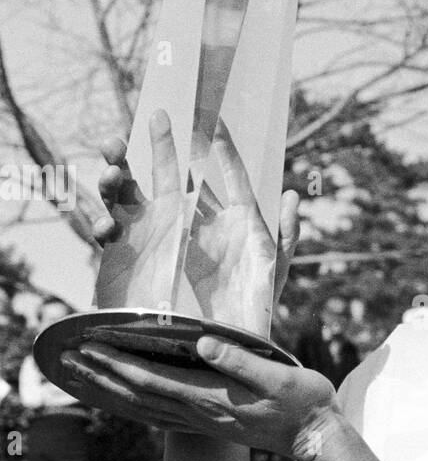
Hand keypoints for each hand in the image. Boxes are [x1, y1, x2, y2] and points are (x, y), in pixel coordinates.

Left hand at [59, 336, 337, 458]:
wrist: (316, 440)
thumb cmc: (304, 403)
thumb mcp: (279, 375)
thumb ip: (240, 359)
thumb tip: (203, 343)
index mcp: (211, 397)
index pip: (152, 380)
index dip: (117, 363)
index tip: (88, 346)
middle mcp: (199, 413)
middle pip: (137, 395)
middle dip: (101, 375)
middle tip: (68, 358)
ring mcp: (203, 422)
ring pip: (144, 408)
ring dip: (110, 390)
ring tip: (84, 374)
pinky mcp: (210, 424)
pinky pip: (160, 415)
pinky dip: (133, 404)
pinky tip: (124, 398)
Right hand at [94, 111, 299, 326]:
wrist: (211, 344)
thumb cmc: (249, 310)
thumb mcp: (272, 273)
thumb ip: (285, 235)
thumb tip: (292, 196)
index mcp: (222, 220)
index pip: (224, 176)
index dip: (221, 148)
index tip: (216, 119)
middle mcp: (187, 221)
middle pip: (169, 172)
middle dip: (160, 144)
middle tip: (157, 117)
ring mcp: (154, 235)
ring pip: (130, 194)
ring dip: (119, 176)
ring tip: (114, 169)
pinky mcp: (127, 256)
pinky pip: (108, 231)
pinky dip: (102, 223)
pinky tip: (108, 227)